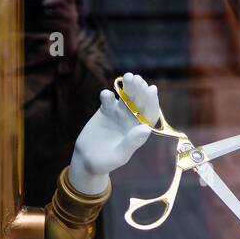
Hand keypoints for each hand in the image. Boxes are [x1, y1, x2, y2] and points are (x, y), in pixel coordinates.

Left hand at [40, 0, 79, 58]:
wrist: (65, 44)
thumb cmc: (57, 27)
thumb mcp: (56, 16)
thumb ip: (51, 7)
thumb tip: (36, 0)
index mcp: (70, 7)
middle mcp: (73, 13)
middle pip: (61, 2)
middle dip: (50, 2)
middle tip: (43, 5)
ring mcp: (71, 22)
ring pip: (59, 12)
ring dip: (48, 12)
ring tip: (42, 16)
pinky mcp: (67, 30)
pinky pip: (57, 23)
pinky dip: (47, 22)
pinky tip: (44, 23)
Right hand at [67, 72, 158, 194]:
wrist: (87, 160)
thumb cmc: (107, 162)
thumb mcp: (120, 155)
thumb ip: (132, 142)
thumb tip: (145, 128)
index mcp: (140, 129)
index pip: (149, 113)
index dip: (151, 101)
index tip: (151, 89)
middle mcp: (132, 119)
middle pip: (139, 102)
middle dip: (140, 90)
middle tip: (138, 79)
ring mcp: (119, 113)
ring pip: (126, 98)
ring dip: (128, 87)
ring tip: (128, 76)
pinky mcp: (106, 110)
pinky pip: (108, 101)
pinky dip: (107, 96)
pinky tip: (106, 94)